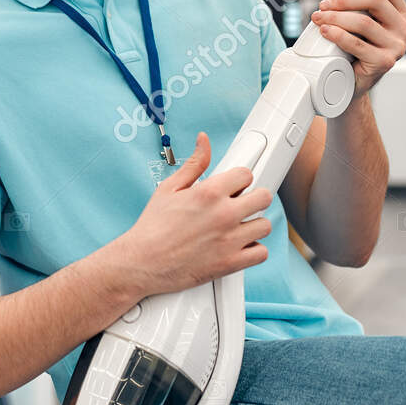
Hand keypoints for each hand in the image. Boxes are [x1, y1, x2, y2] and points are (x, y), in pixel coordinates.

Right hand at [108, 131, 271, 297]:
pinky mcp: (230, 263)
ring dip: (254, 225)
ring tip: (239, 227)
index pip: (246, 174)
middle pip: (263, 197)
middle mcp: (223, 214)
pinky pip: (261, 253)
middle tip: (241, 206)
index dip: (240, 180)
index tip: (234, 188)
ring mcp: (229, 240)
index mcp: (209, 192)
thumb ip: (194, 164)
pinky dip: (253, 251)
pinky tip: (240, 247)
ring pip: (265, 225)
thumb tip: (204, 141)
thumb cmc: (152, 228)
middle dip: (253, 199)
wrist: (141, 262)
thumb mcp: (169, 188)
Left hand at [310, 0, 405, 96]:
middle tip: (324, 5)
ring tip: (318, 18)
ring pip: (363, 22)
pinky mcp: (384, 63)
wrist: (351, 82)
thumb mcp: (359, 17)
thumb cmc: (354, 48)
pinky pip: (356, 43)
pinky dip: (336, 35)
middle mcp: (405, 29)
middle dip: (344, 0)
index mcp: (402, 14)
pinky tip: (324, 31)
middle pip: (375, 0)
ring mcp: (397, 47)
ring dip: (335, 17)